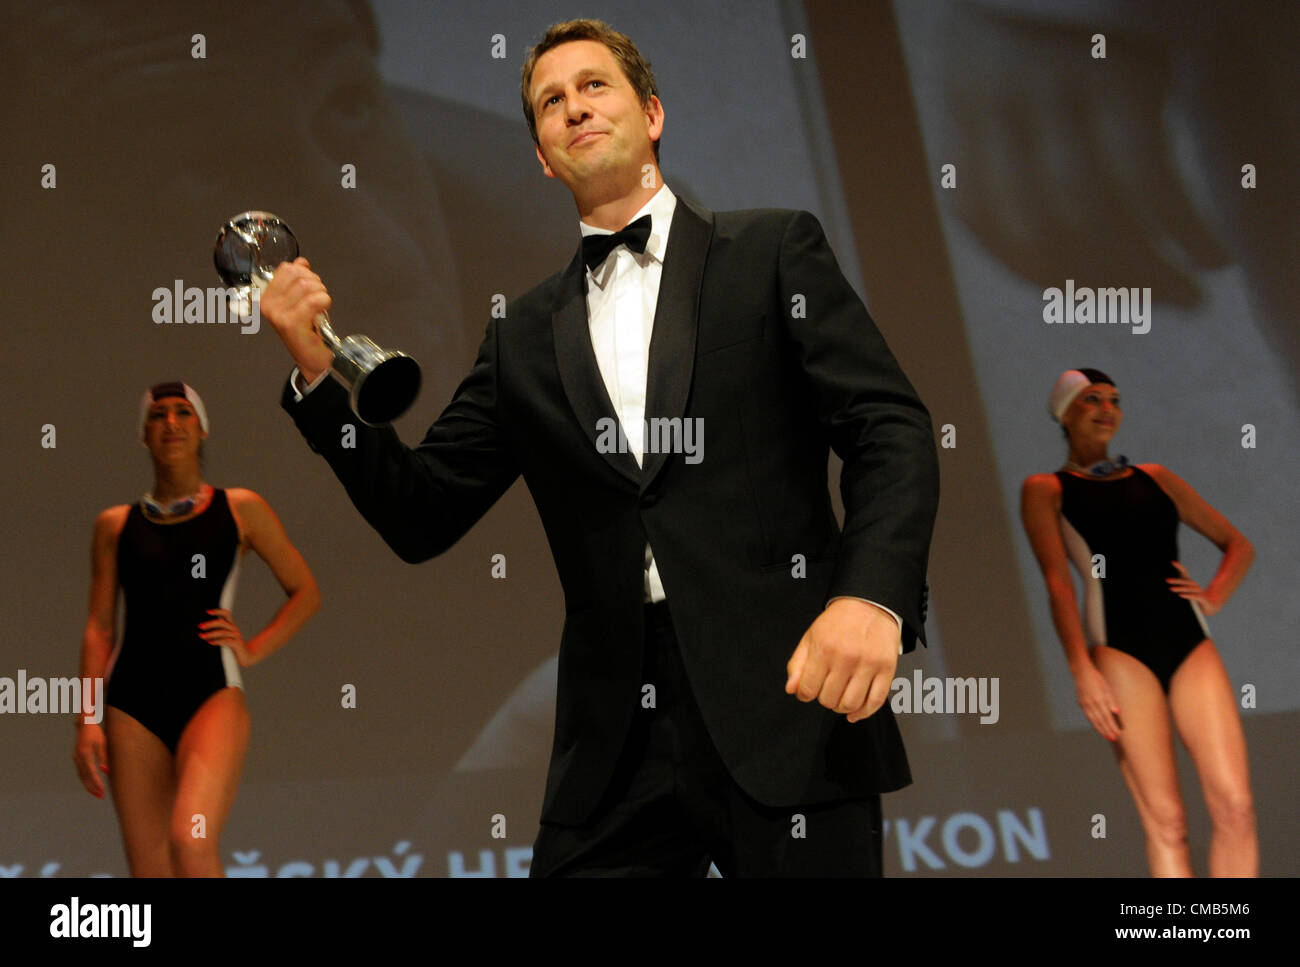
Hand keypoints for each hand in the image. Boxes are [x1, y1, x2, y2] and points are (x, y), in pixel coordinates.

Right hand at [73, 723, 108, 797]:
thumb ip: (104, 758)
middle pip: (85, 777)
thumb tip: (106, 772)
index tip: (102, 790)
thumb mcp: (102, 744)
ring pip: (81, 776)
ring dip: (89, 785)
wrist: (84, 724)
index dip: (96, 783)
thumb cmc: (96, 733)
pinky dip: (86, 779)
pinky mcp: (77, 758)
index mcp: (85, 755)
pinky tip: (91, 784)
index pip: (91, 773)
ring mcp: (76, 758)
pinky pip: (81, 772)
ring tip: (97, 793)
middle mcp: (78, 758)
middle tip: (100, 796)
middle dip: (92, 787)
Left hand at [199, 608, 255, 666]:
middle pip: (222, 622)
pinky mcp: (238, 644)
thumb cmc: (234, 647)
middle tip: (200, 626)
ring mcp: (236, 636)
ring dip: (210, 634)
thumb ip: (220, 631)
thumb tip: (206, 627)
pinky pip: (226, 641)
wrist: (247, 656)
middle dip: (210, 624)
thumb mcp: (226, 638)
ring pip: (222, 632)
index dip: (218, 611)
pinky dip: (217, 641)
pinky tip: (210, 642)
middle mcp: (234, 629)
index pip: (226, 614)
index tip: (207, 611)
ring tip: (201, 636)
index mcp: (232, 626)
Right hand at [258, 256, 334, 383]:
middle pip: (299, 275)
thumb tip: (300, 262)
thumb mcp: (299, 301)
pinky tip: (322, 313)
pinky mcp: (291, 323)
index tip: (309, 289)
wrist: (312, 359)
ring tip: (318, 308)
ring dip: (321, 294)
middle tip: (316, 301)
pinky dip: (325, 302)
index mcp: (267, 297)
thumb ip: (298, 279)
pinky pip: (315, 300)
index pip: (288, 268)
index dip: (305, 273)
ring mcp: (278, 314)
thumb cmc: (307, 332)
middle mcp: (269, 305)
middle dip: (316, 284)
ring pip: (308, 285)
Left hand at [785, 599, 898, 722]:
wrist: (869, 604)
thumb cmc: (838, 622)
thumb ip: (797, 665)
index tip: (809, 691)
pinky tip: (855, 712)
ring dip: (842, 708)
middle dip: (824, 699)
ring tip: (840, 698)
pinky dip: (864, 712)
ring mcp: (869, 664)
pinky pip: (876, 701)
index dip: (805, 694)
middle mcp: (846, 657)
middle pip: (829, 700)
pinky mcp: (887, 668)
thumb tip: (792, 689)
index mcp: (824, 649)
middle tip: (827, 690)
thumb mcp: (811, 637)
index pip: (808, 690)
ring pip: (851, 704)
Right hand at [1073, 660, 1120, 740]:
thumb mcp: (1106, 688)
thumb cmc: (1097, 679)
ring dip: (1100, 729)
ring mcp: (1085, 704)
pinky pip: (1088, 716)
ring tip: (1106, 736)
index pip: (1107, 716)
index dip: (1112, 726)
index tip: (1117, 733)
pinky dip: (1093, 723)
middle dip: (1107, 730)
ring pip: (1093, 720)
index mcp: (1099, 699)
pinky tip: (1097, 727)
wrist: (1081, 672)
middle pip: (1100, 720)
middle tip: (1113, 738)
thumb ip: (1111, 701)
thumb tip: (1117, 712)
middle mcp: (1091, 703)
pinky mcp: (1081, 704)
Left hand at [1166, 560, 1220, 616]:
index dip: (1179, 567)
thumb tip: (1167, 581)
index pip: (1185, 573)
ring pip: (1189, 589)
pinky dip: (1187, 595)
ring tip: (1171, 588)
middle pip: (1186, 581)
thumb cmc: (1195, 600)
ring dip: (1180, 588)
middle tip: (1166, 580)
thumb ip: (1178, 588)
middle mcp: (1196, 586)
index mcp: (1191, 583)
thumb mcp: (1185, 593)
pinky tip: (1180, 595)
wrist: (1209, 608)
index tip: (1172, 562)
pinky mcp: (1203, 599)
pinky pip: (1195, 596)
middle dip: (1176, 581)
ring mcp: (1200, 592)